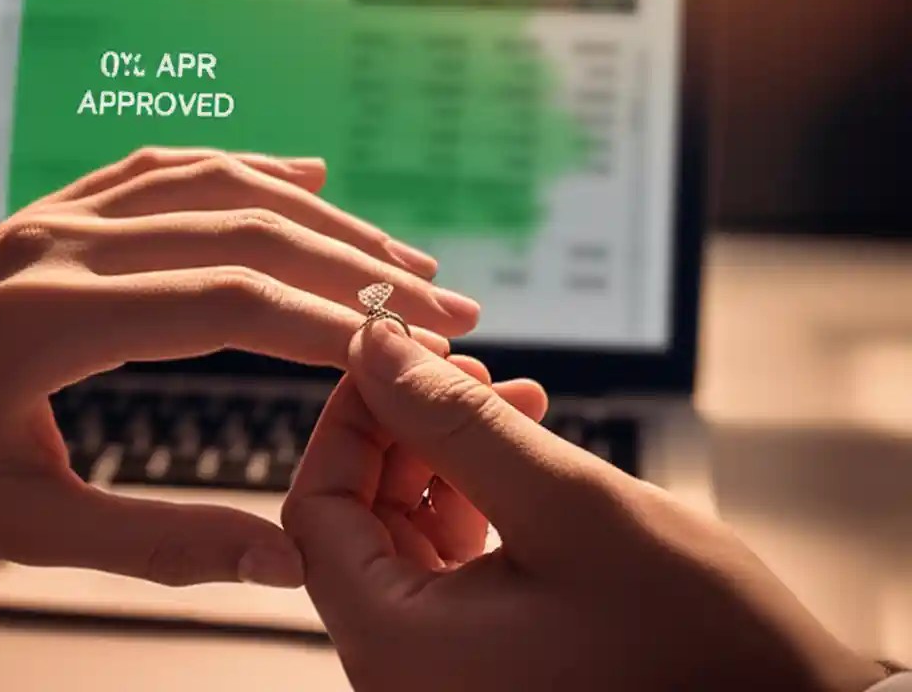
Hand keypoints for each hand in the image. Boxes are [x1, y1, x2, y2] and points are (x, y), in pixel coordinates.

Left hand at [0, 148, 478, 586]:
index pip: (230, 298)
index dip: (335, 318)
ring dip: (316, 214)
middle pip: (242, 229)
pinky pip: (163, 169)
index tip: (418, 345)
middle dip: (355, 264)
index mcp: (52, 318)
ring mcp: (56, 217)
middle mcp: (62, 245)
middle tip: (446, 301)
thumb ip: (159, 543)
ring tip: (397, 252)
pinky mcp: (52, 214)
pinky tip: (300, 174)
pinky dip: (243, 167)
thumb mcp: (25, 526)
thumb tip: (282, 558)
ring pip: (213, 186)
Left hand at [284, 320, 886, 690]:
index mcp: (395, 645)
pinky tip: (524, 457)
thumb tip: (375, 348)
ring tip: (513, 401)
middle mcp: (400, 669)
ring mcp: (441, 671)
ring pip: (403, 537)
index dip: (349, 419)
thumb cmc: (691, 640)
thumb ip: (456, 423)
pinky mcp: (483, 663)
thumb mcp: (566, 504)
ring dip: (446, 459)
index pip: (317, 510)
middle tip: (468, 370)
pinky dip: (476, 504)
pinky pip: (447, 568)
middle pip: (356, 521)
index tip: (393, 355)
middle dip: (407, 430)